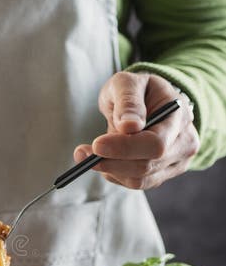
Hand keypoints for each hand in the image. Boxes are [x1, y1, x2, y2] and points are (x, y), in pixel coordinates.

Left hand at [74, 71, 198, 188]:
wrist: (148, 102)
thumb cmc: (137, 90)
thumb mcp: (128, 82)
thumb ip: (128, 100)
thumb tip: (129, 126)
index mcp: (179, 117)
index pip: (155, 143)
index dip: (125, 148)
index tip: (97, 145)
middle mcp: (184, 143)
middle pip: (146, 165)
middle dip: (110, 161)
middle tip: (81, 153)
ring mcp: (175, 163)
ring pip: (139, 179)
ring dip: (108, 169)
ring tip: (86, 154)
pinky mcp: (160, 175)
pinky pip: (134, 183)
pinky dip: (113, 173)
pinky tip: (102, 159)